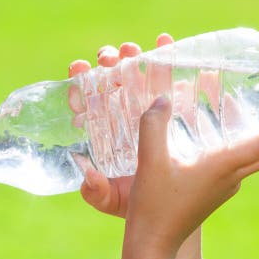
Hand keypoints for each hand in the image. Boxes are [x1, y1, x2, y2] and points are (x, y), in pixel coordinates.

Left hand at [68, 34, 173, 217]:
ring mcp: (154, 114)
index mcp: (106, 136)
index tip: (77, 68)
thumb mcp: (112, 201)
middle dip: (111, 64)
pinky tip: (170, 44)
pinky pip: (177, 83)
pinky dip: (174, 62)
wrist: (173, 213)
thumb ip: (96, 192)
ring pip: (143, 78)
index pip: (90, 104)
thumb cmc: (137, 206)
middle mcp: (127, 120)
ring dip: (139, 58)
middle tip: (110, 57)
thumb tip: (88, 175)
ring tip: (135, 49)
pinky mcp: (180, 112)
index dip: (81, 85)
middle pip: (115, 84)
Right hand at [126, 89, 258, 253]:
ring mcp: (226, 187)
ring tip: (257, 107)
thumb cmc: (153, 206)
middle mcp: (232, 178)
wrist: (152, 244)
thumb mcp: (148, 162)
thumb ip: (153, 126)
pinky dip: (244, 144)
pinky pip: (239, 164)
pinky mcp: (214, 192)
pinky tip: (221, 136)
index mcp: (225, 169)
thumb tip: (162, 99)